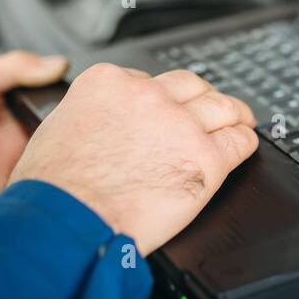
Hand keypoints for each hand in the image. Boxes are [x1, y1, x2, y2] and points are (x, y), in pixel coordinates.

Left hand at [0, 51, 69, 207]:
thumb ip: (18, 67)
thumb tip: (60, 64)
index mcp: (26, 104)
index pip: (65, 103)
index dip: (80, 102)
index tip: (91, 101)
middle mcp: (30, 132)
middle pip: (69, 133)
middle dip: (80, 132)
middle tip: (82, 130)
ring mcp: (25, 158)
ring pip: (61, 160)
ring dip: (69, 159)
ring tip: (72, 152)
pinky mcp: (15, 182)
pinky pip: (41, 186)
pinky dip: (51, 184)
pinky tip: (55, 174)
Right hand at [8, 64, 257, 254]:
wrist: (66, 220)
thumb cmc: (53, 189)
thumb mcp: (58, 129)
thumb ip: (89, 116)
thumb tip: (101, 125)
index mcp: (109, 83)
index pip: (150, 78)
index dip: (161, 98)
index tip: (167, 109)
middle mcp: (147, 96)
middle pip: (191, 86)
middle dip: (201, 98)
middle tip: (210, 109)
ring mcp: (180, 125)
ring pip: (222, 106)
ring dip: (234, 113)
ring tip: (240, 120)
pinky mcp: (205, 158)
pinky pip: (238, 142)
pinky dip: (245, 141)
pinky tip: (244, 144)